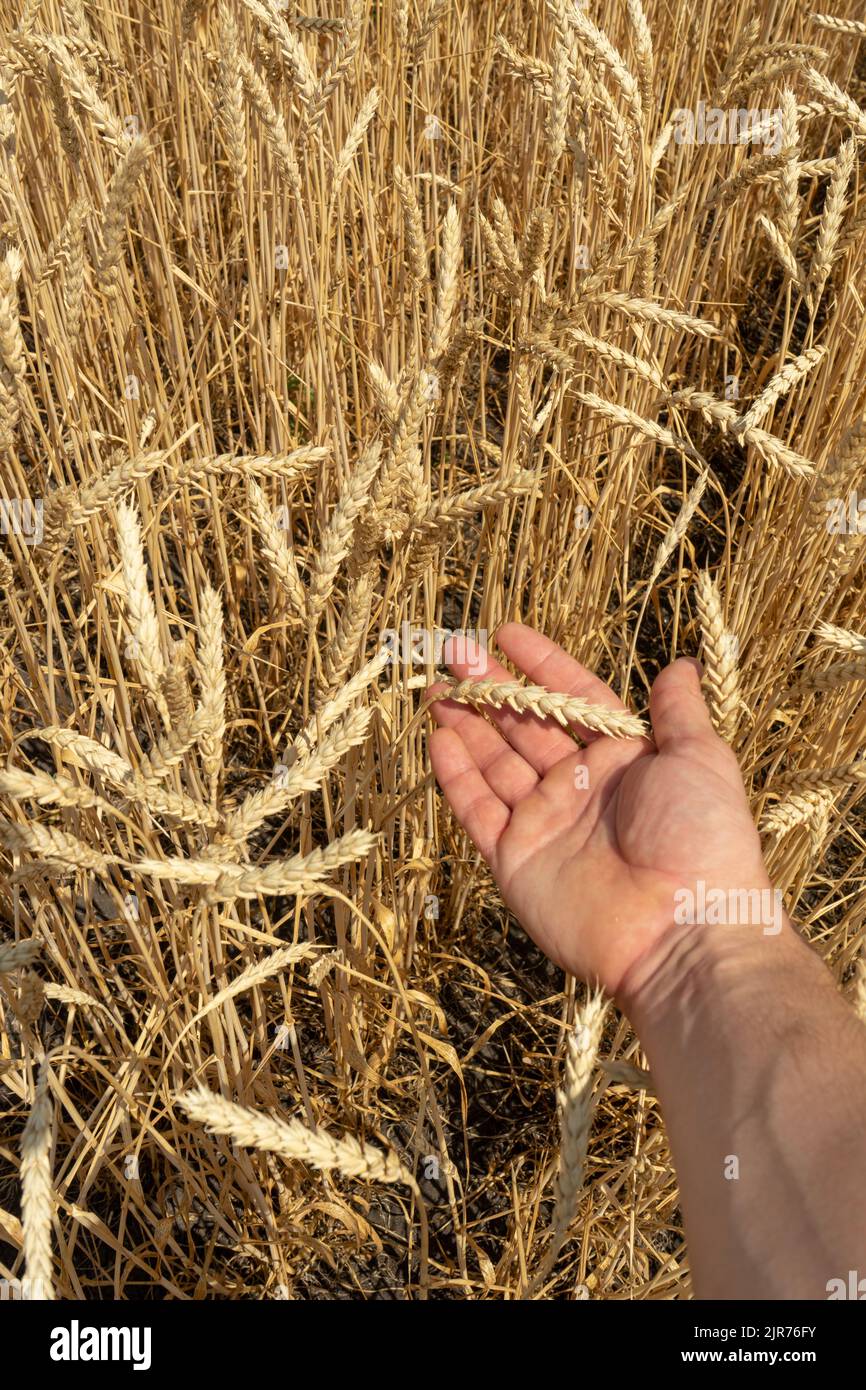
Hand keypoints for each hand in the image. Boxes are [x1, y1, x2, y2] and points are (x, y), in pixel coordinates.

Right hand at [428, 623, 775, 996]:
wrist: (683, 930)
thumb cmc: (701, 837)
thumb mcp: (700, 759)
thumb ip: (678, 713)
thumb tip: (679, 666)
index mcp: (622, 759)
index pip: (573, 698)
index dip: (540, 665)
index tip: (504, 634)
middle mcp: (580, 788)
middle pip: (525, 727)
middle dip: (490, 690)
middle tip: (453, 653)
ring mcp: (545, 823)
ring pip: (494, 763)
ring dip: (466, 725)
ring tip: (436, 690)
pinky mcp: (516, 860)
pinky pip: (478, 810)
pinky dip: (457, 777)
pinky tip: (438, 740)